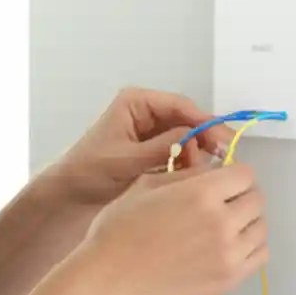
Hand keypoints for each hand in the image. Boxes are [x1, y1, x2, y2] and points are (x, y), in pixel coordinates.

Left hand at [51, 87, 234, 204]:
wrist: (71, 192)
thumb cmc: (90, 170)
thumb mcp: (128, 159)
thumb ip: (162, 147)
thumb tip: (195, 140)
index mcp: (136, 102)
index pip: (180, 105)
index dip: (205, 121)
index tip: (224, 140)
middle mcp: (146, 111)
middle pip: (187, 119)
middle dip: (203, 139)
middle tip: (222, 160)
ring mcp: (151, 129)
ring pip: (186, 136)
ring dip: (195, 153)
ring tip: (198, 174)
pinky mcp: (153, 148)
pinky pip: (179, 150)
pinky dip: (186, 162)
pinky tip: (189, 177)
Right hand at [81, 164, 267, 294]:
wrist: (112, 282)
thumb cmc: (119, 231)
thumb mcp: (145, 187)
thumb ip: (183, 175)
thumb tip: (208, 169)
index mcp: (201, 193)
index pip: (244, 173)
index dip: (231, 173)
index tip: (219, 180)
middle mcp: (222, 221)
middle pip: (256, 199)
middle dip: (240, 195)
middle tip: (220, 203)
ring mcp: (230, 254)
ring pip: (261, 227)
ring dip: (246, 221)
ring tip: (223, 227)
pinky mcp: (230, 279)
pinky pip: (259, 256)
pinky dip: (250, 247)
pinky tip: (228, 247)